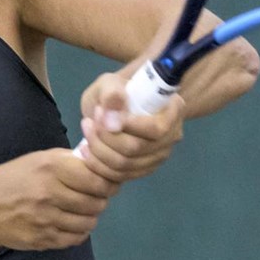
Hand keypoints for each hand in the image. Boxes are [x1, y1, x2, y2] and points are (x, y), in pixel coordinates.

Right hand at [0, 150, 117, 250]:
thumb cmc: (14, 179)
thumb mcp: (38, 160)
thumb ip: (69, 160)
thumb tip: (101, 160)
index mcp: (51, 168)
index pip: (97, 179)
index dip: (108, 183)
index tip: (106, 183)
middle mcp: (49, 193)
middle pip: (96, 203)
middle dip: (100, 201)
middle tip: (94, 198)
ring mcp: (45, 219)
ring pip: (88, 223)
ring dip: (90, 217)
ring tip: (81, 211)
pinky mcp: (42, 239)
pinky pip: (75, 239)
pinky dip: (78, 232)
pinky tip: (70, 224)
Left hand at [77, 68, 185, 183]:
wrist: (113, 108)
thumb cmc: (115, 91)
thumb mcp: (110, 83)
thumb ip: (112, 94)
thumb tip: (112, 120)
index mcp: (173, 110)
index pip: (157, 129)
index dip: (129, 126)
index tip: (101, 113)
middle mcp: (171, 136)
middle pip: (138, 148)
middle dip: (106, 138)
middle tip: (87, 122)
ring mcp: (158, 156)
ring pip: (126, 165)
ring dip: (98, 151)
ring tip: (86, 131)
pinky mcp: (143, 170)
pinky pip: (119, 176)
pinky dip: (98, 165)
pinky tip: (86, 150)